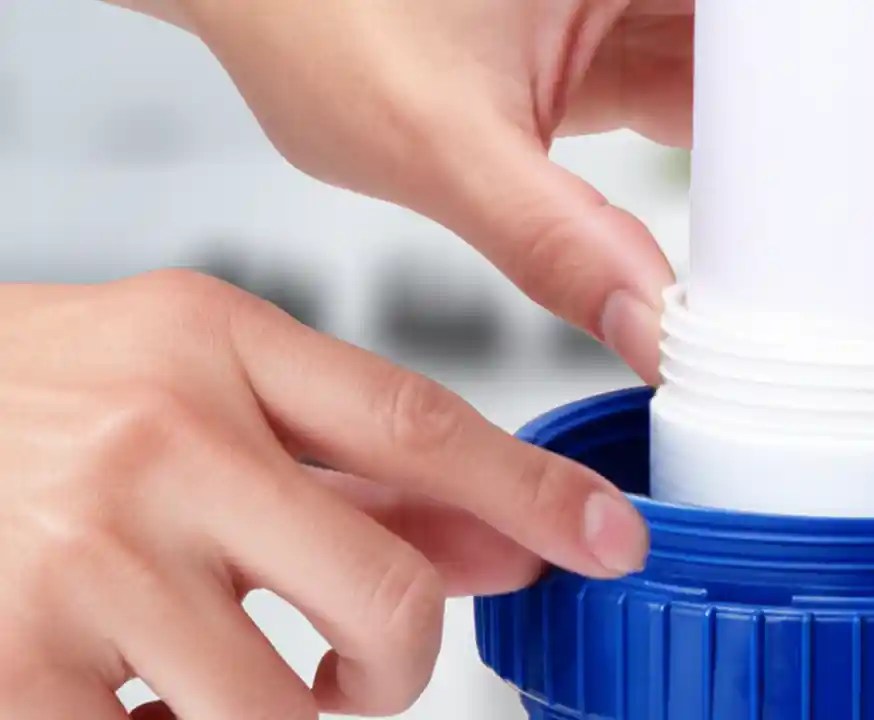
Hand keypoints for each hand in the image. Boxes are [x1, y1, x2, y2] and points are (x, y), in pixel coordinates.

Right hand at [0, 271, 647, 718]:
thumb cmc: (31, 399)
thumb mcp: (191, 385)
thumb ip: (349, 467)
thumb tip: (500, 539)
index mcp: (209, 345)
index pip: (420, 426)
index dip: (535, 494)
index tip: (609, 538)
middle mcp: (155, 442)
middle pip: (388, 593)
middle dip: (402, 662)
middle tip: (362, 664)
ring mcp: (80, 558)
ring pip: (286, 715)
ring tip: (224, 684)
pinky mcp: (14, 669)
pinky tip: (135, 699)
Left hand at [108, 1, 873, 375]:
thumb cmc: (312, 6)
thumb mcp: (436, 134)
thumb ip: (549, 234)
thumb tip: (655, 331)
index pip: (828, 2)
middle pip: (834, 40)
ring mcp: (644, 3)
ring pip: (786, 75)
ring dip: (851, 142)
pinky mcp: (616, 45)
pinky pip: (720, 101)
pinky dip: (765, 161)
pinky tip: (797, 227)